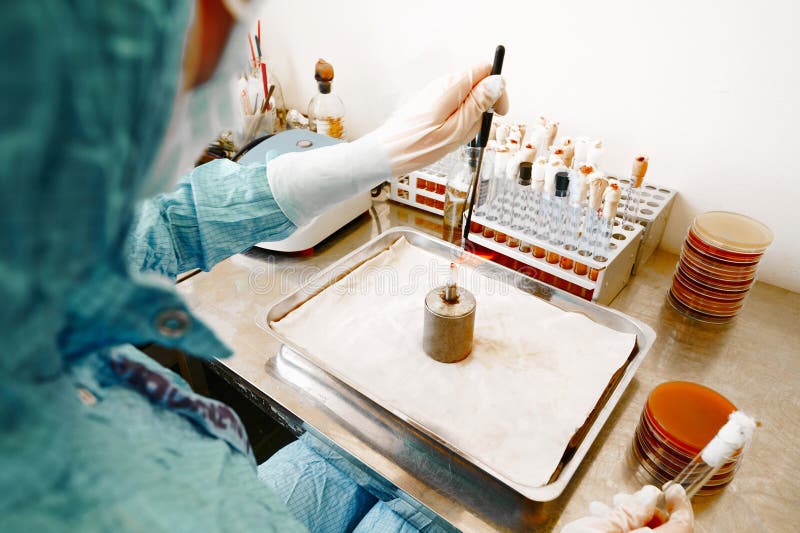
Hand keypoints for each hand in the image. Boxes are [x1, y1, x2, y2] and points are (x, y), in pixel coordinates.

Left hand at [266, 63, 507, 225]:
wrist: (385, 155)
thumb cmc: (417, 146)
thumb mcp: (456, 129)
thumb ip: (478, 104)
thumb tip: (498, 82)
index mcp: (451, 87)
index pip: (486, 70)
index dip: (497, 90)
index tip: (498, 113)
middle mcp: (443, 84)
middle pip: (478, 84)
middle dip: (484, 106)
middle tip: (475, 130)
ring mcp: (435, 93)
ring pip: (467, 98)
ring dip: (471, 117)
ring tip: (458, 137)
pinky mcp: (430, 104)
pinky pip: (454, 107)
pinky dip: (458, 121)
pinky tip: (448, 137)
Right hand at [561, 484, 693, 532]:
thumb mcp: (599, 529)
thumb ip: (629, 512)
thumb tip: (649, 496)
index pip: (682, 527)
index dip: (680, 505)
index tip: (672, 490)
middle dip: (645, 511)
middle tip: (624, 497)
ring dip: (629, 521)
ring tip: (603, 508)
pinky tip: (599, 522)